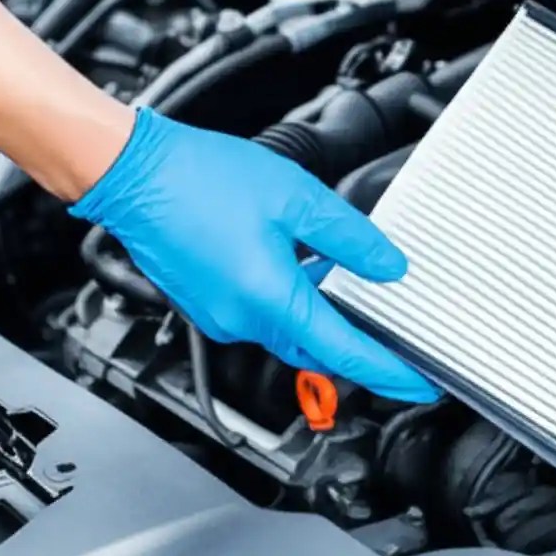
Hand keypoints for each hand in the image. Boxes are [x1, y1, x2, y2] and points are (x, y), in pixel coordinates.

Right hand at [70, 108, 438, 402]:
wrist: (133, 171)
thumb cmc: (201, 177)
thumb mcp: (298, 197)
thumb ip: (351, 238)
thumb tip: (389, 266)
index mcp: (270, 299)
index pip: (345, 353)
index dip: (390, 373)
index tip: (421, 385)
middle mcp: (242, 320)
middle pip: (319, 352)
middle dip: (361, 353)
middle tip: (402, 351)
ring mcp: (220, 317)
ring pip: (290, 335)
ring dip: (325, 325)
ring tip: (360, 303)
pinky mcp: (207, 306)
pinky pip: (263, 319)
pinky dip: (293, 307)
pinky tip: (307, 276)